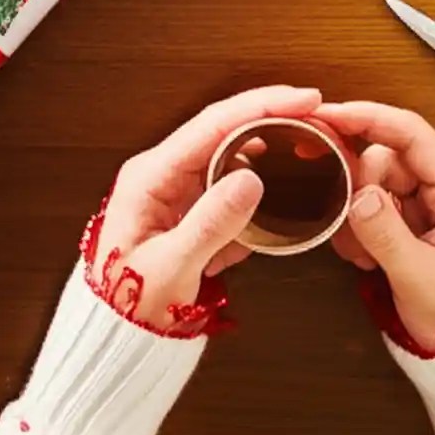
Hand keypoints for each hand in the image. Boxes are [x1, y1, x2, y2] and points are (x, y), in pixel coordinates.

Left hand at [93, 86, 322, 327]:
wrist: (117, 335)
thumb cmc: (130, 304)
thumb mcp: (171, 267)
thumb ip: (210, 224)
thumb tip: (251, 179)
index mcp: (150, 176)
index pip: (213, 125)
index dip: (261, 106)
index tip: (304, 99)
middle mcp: (162, 172)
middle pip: (224, 128)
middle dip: (270, 116)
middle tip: (316, 114)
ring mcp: (175, 188)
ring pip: (230, 153)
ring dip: (267, 149)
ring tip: (304, 145)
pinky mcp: (188, 207)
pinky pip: (228, 183)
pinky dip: (255, 184)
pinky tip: (274, 194)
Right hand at [316, 102, 434, 349]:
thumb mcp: (422, 279)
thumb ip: (387, 235)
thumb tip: (358, 196)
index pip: (414, 136)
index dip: (370, 119)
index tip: (330, 115)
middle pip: (388, 158)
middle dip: (360, 187)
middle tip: (350, 223)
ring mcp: (432, 206)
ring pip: (376, 182)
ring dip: (359, 214)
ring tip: (363, 253)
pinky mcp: (415, 222)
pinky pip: (376, 206)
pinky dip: (361, 228)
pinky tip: (366, 257)